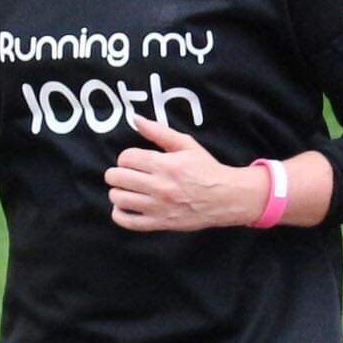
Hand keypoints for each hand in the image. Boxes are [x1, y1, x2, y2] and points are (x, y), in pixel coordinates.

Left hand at [106, 114, 266, 231]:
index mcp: (164, 164)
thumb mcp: (186, 145)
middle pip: (117, 177)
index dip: (126, 157)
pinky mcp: (160, 223)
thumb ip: (159, 131)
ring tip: (126, 189)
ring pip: (118, 198)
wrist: (226, 197)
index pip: (126, 158)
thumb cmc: (206, 170)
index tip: (134, 161)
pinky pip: (128, 221)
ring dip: (117, 192)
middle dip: (117, 173)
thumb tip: (136, 119)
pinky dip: (119, 214)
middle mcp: (159, 186)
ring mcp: (158, 207)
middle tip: (126, 174)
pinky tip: (124, 207)